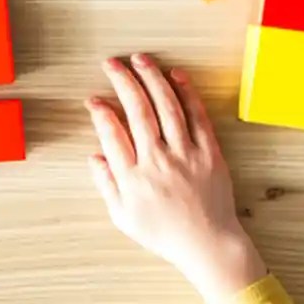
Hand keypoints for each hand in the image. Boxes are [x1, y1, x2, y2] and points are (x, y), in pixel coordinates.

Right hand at [85, 54, 266, 303]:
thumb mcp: (123, 217)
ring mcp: (186, 155)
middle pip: (138, 111)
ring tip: (140, 59)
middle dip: (123, 82)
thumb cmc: (164, 233)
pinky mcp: (210, 153)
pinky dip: (187, 94)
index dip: (100, 111)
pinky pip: (198, 117)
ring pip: (167, 107)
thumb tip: (94, 156)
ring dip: (152, 78)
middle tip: (112, 63)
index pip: (111, 133)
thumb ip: (106, 185)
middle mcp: (159, 161)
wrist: (209, 245)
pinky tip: (176, 75)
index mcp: (133, 178)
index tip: (93, 99)